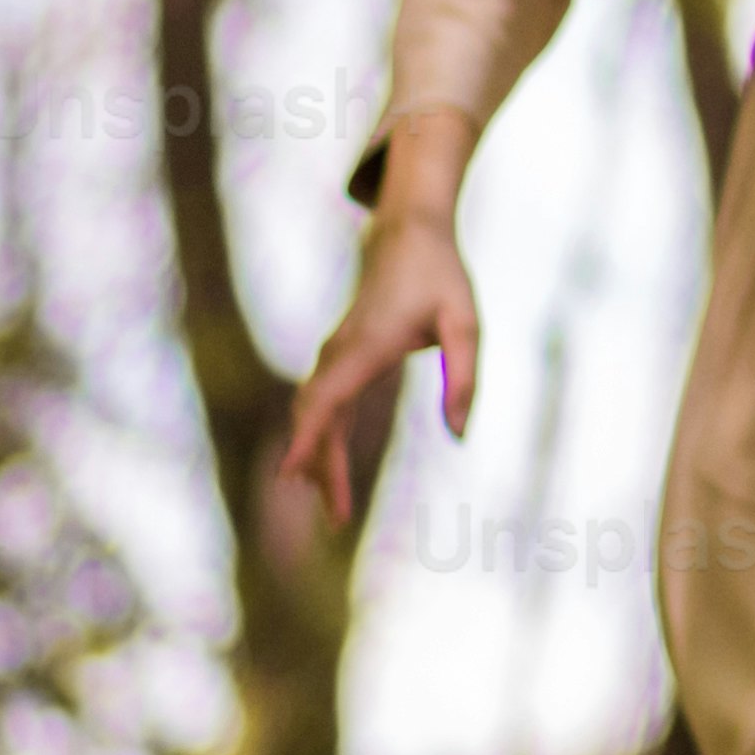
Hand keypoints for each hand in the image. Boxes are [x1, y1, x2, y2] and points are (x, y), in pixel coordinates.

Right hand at [275, 209, 479, 521]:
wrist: (409, 234)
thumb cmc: (440, 276)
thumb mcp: (465, 324)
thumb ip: (465, 378)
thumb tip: (459, 435)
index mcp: (367, 347)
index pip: (327, 401)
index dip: (308, 440)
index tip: (289, 475)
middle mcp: (342, 352)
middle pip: (318, 418)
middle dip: (320, 467)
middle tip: (338, 521)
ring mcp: (336, 353)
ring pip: (316, 413)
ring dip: (320, 457)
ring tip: (334, 507)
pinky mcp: (341, 356)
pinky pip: (324, 402)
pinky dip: (322, 435)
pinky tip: (327, 466)